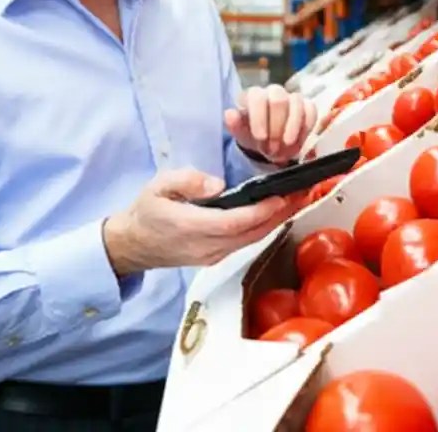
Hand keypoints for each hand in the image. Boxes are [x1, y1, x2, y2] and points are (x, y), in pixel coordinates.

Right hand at [102, 168, 302, 275]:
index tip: (282, 195)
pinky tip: (277, 213)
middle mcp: (207, 247)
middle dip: (282, 213)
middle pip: (253, 233)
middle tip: (303, 193)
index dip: (262, 210)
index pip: (235, 222)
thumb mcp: (158, 186)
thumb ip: (187, 181)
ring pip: (254, 240)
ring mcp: (213, 255)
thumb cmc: (145, 212)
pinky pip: (247, 243)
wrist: (133, 244)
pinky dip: (266, 227)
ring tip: (297, 200)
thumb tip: (216, 184)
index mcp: (191, 228)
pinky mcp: (216, 257)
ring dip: (278, 221)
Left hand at [225, 84, 316, 163]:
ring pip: (297, 103)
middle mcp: (273, 91)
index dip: (259, 117)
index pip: (256, 97)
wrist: (268, 142)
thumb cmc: (252, 134)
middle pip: (278, 99)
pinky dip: (306, 128)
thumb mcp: (240, 133)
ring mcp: (292, 97)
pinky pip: (311, 110)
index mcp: (254, 95)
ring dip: (292, 129)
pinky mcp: (307, 106)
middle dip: (276, 126)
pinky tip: (298, 142)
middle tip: (273, 148)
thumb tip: (230, 114)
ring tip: (285, 149)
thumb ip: (234, 124)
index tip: (260, 138)